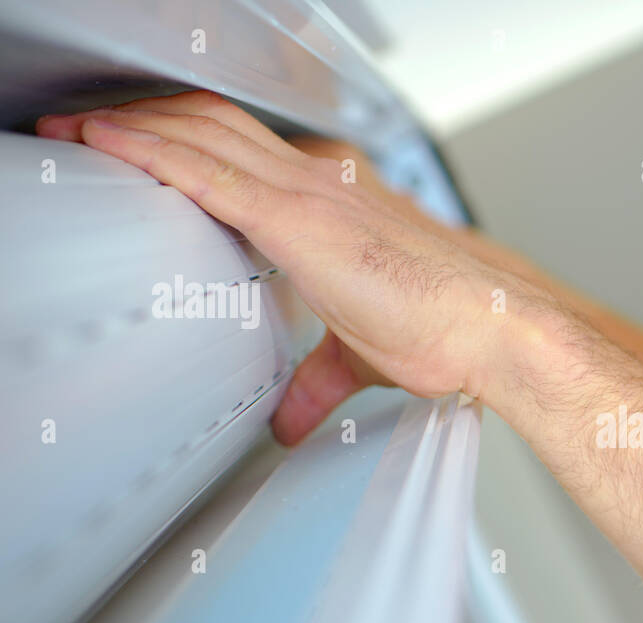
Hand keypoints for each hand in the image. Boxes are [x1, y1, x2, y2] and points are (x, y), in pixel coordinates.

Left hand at [36, 91, 561, 444]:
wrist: (491, 327)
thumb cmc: (448, 328)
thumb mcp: (360, 356)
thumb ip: (316, 380)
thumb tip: (292, 417)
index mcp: (339, 203)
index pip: (250, 151)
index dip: (192, 141)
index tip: (146, 150)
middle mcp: (323, 182)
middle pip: (218, 121)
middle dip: (151, 117)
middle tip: (95, 128)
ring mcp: (310, 193)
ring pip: (203, 129)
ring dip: (136, 123)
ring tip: (84, 130)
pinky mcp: (299, 219)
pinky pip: (206, 170)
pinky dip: (149, 150)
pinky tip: (109, 143)